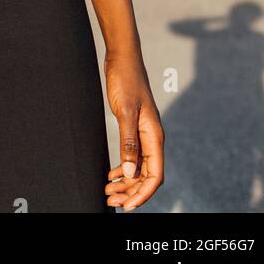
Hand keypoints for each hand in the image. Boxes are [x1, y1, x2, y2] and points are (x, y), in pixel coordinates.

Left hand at [103, 51, 164, 210]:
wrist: (123, 57)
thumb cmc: (125, 80)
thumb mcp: (125, 111)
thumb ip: (128, 142)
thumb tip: (129, 172)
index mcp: (154, 137)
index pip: (155, 175)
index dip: (142, 193)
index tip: (127, 205)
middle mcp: (152, 138)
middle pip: (147, 175)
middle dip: (131, 191)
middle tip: (111, 200)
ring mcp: (143, 134)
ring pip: (139, 168)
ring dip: (126, 182)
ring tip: (109, 191)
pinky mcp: (134, 128)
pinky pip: (132, 156)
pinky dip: (123, 168)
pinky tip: (112, 174)